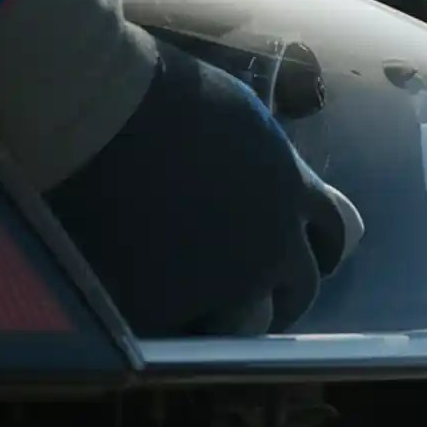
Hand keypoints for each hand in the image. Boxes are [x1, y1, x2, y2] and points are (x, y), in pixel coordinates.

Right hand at [43, 38, 361, 336]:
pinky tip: (143, 307)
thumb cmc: (154, 93)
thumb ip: (260, 159)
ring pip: (246, 326)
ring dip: (229, 321)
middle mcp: (271, 244)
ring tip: (201, 319)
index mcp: (291, 189)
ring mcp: (224, 286)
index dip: (315, 246)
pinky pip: (182, 333)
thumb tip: (259, 169)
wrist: (93, 116)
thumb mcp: (236, 115)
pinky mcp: (170, 312)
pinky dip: (169, 322)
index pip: (333, 232)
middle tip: (253, 299)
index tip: (298, 254)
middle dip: (280, 297)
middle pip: (299, 290)